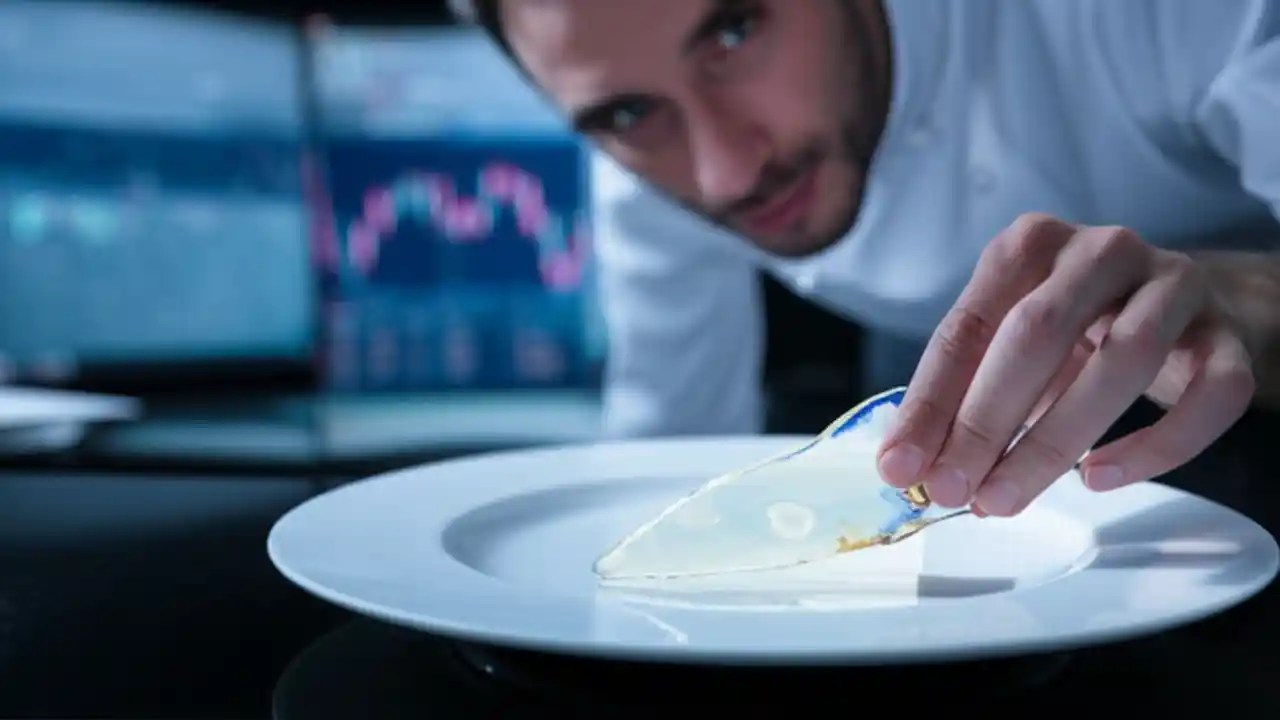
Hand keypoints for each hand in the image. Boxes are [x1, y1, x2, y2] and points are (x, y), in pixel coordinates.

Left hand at [876, 213, 1255, 515]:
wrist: (1180, 302)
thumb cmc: (1074, 329)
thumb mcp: (1008, 344)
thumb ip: (959, 395)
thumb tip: (908, 466)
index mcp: (1030, 244)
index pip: (967, 326)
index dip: (929, 402)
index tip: (900, 468)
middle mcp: (1102, 251)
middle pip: (1037, 333)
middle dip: (985, 422)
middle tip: (952, 489)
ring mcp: (1174, 285)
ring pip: (1123, 360)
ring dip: (1054, 441)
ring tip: (1004, 498)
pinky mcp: (1228, 334)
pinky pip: (1210, 395)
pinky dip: (1155, 446)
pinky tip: (1098, 478)